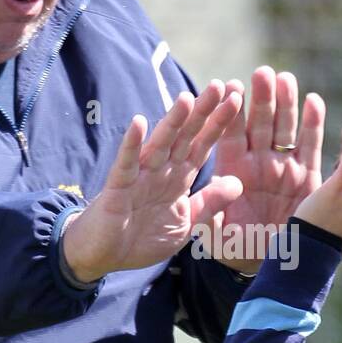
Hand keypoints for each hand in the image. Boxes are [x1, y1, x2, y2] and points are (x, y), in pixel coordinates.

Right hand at [61, 80, 243, 281]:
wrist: (104, 257)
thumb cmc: (142, 239)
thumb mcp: (186, 225)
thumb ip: (209, 204)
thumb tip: (238, 182)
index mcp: (178, 177)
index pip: (202, 145)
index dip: (218, 123)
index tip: (237, 99)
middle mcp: (161, 170)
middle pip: (185, 137)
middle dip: (202, 112)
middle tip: (220, 85)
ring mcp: (139, 176)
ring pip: (159, 144)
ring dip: (172, 122)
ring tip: (187, 99)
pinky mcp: (118, 188)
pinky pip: (126, 163)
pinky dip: (132, 145)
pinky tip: (139, 123)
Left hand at [208, 67, 325, 274]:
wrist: (266, 262)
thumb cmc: (235, 247)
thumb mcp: (216, 235)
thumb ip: (210, 214)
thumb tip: (215, 190)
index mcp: (232, 169)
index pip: (229, 134)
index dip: (229, 112)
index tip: (228, 87)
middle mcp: (258, 161)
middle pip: (259, 123)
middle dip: (261, 98)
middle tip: (262, 73)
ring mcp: (283, 165)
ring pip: (284, 127)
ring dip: (285, 103)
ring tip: (285, 79)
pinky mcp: (307, 175)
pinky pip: (311, 145)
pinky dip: (313, 123)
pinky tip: (313, 100)